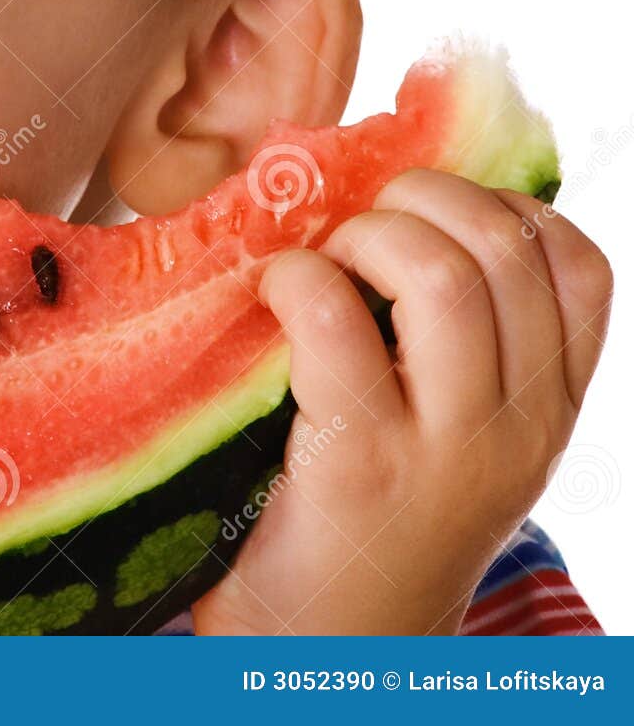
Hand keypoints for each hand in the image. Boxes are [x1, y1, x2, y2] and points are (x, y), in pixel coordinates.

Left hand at [194, 169, 611, 634]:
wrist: (334, 656)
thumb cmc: (380, 524)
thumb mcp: (464, 440)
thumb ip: (468, 349)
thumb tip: (404, 212)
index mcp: (550, 408)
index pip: (578, 263)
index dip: (500, 204)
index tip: (429, 215)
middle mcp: (519, 425)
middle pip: (504, 245)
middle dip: (418, 197)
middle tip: (358, 232)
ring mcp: (445, 447)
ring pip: (439, 272)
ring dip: (364, 233)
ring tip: (324, 266)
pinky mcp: (357, 462)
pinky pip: (333, 318)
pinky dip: (297, 278)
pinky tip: (274, 297)